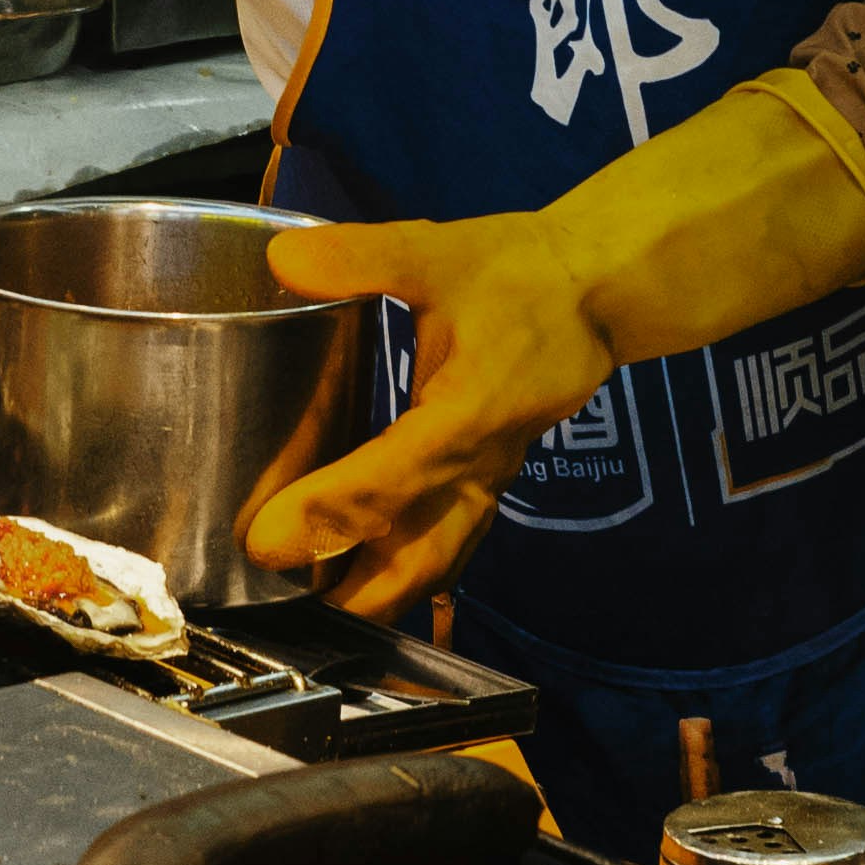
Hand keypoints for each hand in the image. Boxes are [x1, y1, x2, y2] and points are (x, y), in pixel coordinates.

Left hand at [239, 210, 611, 618]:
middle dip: (352, 593)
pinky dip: (408, 573)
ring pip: (438, 562)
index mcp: (467, 412)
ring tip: (317, 612)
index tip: (265, 541)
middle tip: (282, 607)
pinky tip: (369, 578)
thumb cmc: (522, 271)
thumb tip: (282, 261)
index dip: (325, 517)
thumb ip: (360, 257)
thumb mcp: (437, 252)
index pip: (388, 481)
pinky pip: (451, 545)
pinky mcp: (491, 479)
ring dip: (381, 594)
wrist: (599, 289)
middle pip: (417, 557)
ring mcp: (491, 479)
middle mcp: (480, 463)